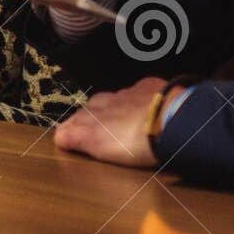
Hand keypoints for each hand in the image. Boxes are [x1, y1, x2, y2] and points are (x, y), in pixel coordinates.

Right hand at [52, 77, 172, 166]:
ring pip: (111, 99)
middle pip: (89, 109)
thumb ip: (76, 138)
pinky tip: (142, 106)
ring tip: (115, 121)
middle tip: (90, 131)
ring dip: (110, 109)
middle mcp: (104, 101)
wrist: (173, 120)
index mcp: (90, 115)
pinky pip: (136, 90)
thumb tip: (60, 136)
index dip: (68, 132)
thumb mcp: (99, 145)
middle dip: (87, 119)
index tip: (67, 140)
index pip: (70, 124)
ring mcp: (127, 93)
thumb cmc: (135, 140)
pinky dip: (135, 98)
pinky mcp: (149, 87)